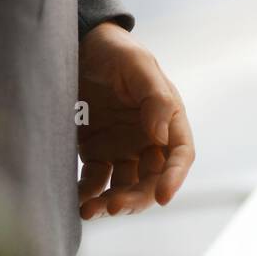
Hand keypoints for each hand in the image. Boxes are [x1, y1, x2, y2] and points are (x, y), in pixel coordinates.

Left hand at [76, 22, 194, 218]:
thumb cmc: (114, 50)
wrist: (76, 44)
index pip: (179, 155)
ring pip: (124, 186)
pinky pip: (95, 181)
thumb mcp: (137, 64)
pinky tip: (77, 202)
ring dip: (112, 202)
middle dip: (137, 197)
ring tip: (90, 211)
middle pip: (152, 179)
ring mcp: (122, 147)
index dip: (175, 178)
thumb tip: (161, 136)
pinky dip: (88, 195)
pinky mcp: (96, 152)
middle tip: (115, 206)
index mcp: (167, 118)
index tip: (163, 197)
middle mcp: (148, 138)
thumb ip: (153, 97)